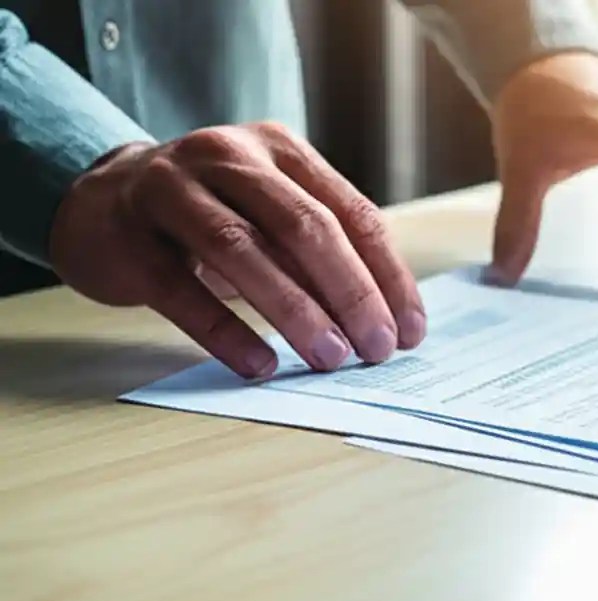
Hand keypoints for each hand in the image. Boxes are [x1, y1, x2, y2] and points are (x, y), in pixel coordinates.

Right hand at [49, 122, 425, 378]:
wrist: (98, 201)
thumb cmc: (211, 218)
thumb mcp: (271, 217)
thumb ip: (321, 254)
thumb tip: (384, 322)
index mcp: (280, 150)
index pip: (352, 212)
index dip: (388, 275)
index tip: (409, 331)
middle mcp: (228, 156)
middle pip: (306, 226)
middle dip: (352, 293)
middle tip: (377, 349)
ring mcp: (171, 189)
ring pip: (244, 250)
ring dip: (296, 310)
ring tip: (330, 358)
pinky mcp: (128, 236)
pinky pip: (181, 288)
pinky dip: (225, 331)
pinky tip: (258, 364)